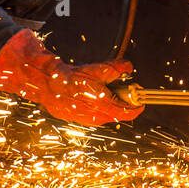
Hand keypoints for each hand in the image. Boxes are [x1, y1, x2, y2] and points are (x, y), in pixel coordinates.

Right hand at [0, 29, 141, 126]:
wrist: (47, 83)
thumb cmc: (72, 77)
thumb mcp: (98, 69)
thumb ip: (117, 69)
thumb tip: (128, 67)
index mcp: (103, 106)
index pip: (128, 113)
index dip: (137, 106)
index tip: (141, 99)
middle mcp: (95, 117)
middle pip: (117, 113)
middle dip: (122, 101)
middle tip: (124, 89)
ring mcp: (85, 120)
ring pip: (105, 114)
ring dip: (109, 103)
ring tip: (105, 89)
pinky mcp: (76, 119)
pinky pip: (93, 114)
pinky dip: (97, 105)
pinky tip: (91, 93)